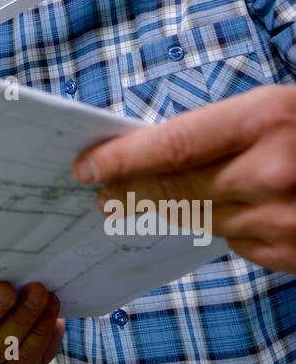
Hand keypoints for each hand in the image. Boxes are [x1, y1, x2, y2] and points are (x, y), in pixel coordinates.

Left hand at [72, 84, 295, 275]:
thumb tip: (160, 153)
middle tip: (101, 193)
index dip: (123, 159)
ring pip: (204, 220)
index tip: (87, 167)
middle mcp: (272, 173)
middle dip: (131, 192)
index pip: (173, 145)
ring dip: (179, 210)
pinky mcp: (295, 255)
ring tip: (154, 199)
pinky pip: (239, 243)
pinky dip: (232, 227)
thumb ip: (224, 130)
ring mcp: (285, 221)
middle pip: (177, 191)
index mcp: (267, 120)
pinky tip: (243, 210)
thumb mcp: (278, 107)